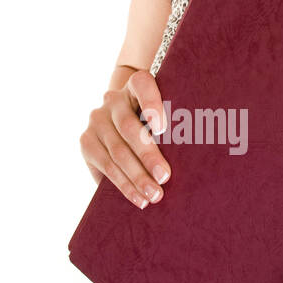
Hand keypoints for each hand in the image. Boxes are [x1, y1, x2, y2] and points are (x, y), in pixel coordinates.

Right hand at [79, 71, 171, 208]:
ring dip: (137, 177)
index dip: (151, 103)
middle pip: (129, 127)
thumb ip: (174, 128)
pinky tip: (138, 197)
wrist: (121, 126)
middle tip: (165, 177)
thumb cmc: (156, 125)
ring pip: (117, 151)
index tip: (162, 127)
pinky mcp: (86, 142)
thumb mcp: (164, 119)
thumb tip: (197, 160)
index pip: (142, 84)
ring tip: (154, 195)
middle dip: (148, 155)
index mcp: (135, 85)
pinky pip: (106, 166)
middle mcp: (112, 100)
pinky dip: (124, 185)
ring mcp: (97, 120)